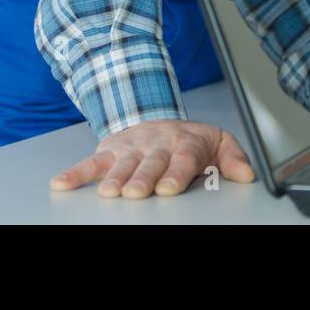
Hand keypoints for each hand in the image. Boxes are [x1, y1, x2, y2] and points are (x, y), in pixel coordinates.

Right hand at [49, 119, 254, 197]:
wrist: (158, 117)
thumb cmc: (189, 140)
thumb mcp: (218, 142)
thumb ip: (233, 158)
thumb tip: (248, 175)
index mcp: (185, 143)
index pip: (182, 159)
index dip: (176, 173)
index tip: (169, 188)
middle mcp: (156, 144)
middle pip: (149, 163)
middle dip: (142, 178)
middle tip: (136, 192)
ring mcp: (131, 147)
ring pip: (120, 163)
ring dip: (113, 177)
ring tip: (108, 192)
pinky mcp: (109, 150)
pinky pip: (90, 162)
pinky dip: (75, 173)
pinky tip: (61, 184)